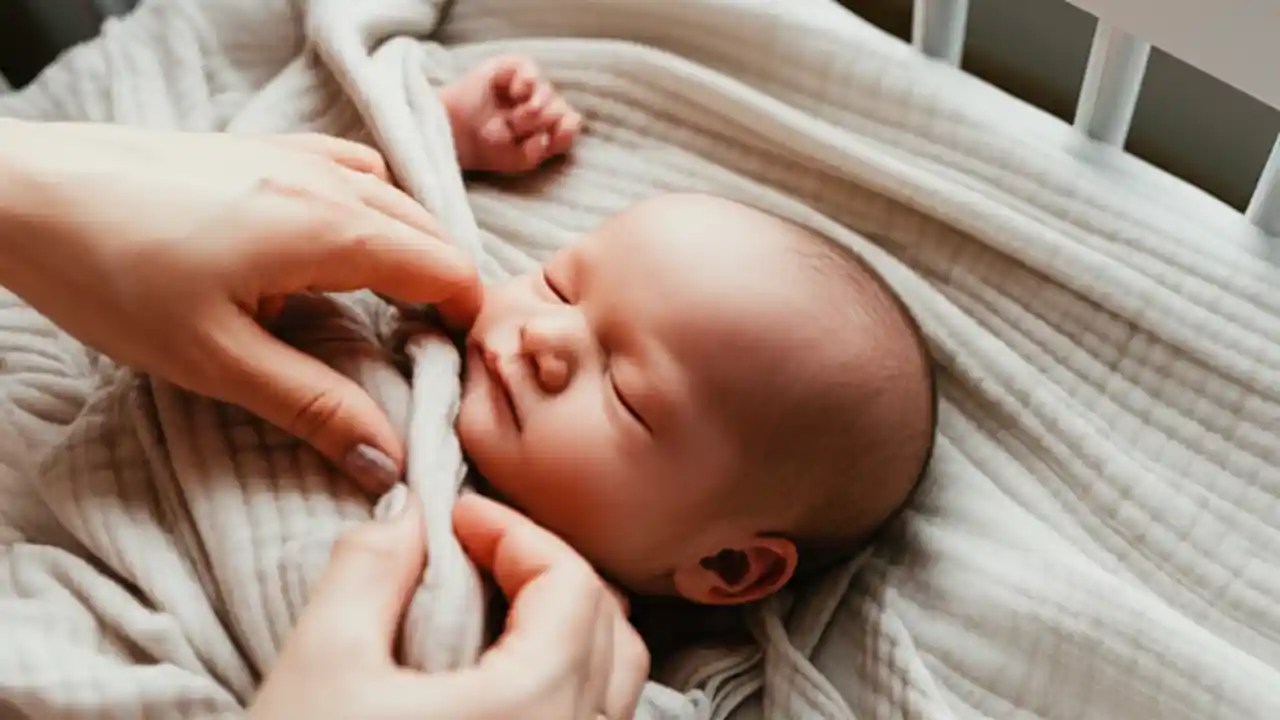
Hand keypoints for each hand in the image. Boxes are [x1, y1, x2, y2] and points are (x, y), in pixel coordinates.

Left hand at [0, 120, 480, 490]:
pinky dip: (370, 207)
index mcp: (332, 229)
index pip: (444, 268)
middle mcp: (329, 179)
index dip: (466, 320)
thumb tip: (387, 462)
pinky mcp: (261, 145)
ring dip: (410, 246)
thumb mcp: (217, 360)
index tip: (457, 366)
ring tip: (390, 300)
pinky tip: (337, 239)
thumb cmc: (113, 274)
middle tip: (427, 350)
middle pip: (429, 230)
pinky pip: (350, 169)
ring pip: (394, 196)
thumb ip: (314, 408)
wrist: (26, 193)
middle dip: (444, 288)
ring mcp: (295, 152)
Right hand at [248, 490, 647, 719]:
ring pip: (611, 682)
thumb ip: (367, 571)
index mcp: (536, 703)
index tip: (455, 518)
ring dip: (563, 626)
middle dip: (545, 570)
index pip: (571, 580)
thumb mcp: (320, 668)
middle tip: (475, 554)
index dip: (513, 530)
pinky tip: (491, 680)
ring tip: (489, 608)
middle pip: (608, 626)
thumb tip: (404, 519)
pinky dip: (560, 680)